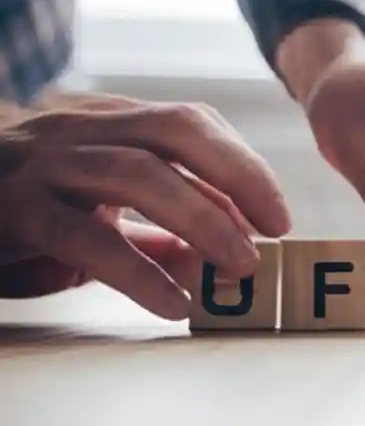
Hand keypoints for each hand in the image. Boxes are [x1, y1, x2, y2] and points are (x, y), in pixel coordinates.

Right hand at [0, 93, 289, 317]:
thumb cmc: (8, 213)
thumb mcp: (84, 213)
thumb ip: (147, 228)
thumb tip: (214, 254)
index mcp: (99, 125)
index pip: (186, 123)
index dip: (240, 164)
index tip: (277, 214)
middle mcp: (72, 132)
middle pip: (173, 130)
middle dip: (236, 176)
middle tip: (274, 232)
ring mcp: (37, 165)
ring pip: (134, 172)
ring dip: (201, 218)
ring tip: (241, 266)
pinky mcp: (8, 210)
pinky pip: (83, 235)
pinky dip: (137, 269)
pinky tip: (172, 302)